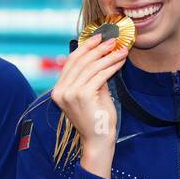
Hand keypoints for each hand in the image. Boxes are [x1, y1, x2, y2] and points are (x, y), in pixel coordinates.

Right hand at [49, 33, 127, 176]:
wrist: (98, 140)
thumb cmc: (96, 119)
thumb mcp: (92, 93)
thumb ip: (93, 76)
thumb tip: (102, 56)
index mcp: (59, 90)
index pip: (71, 62)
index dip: (85, 47)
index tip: (98, 38)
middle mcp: (61, 91)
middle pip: (80, 61)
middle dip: (98, 48)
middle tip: (113, 41)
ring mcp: (70, 93)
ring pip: (91, 67)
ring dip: (108, 56)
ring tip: (121, 50)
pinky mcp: (82, 95)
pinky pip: (99, 75)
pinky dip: (111, 66)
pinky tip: (120, 62)